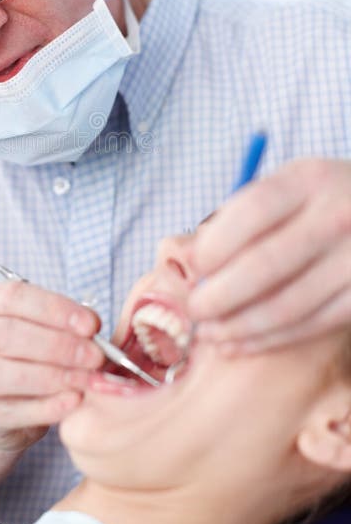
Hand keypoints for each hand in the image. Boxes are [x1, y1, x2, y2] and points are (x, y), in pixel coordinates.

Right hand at [0, 280, 102, 452]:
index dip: (54, 308)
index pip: (11, 297)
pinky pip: (6, 411)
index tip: (90, 325)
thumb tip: (92, 327)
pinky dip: (44, 407)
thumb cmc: (21, 362)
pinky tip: (72, 402)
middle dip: (55, 344)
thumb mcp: (38, 335)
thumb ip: (62, 326)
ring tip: (85, 380)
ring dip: (49, 375)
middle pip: (3, 333)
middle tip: (94, 356)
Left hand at [185, 159, 350, 353]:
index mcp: (308, 180)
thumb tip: (188, 257)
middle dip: (218, 295)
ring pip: (287, 305)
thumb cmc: (321, 200)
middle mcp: (337, 216)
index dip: (215, 244)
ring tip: (209, 333)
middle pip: (265, 265)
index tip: (194, 266)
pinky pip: (311, 325)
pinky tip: (239, 343)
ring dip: (239, 326)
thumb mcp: (290, 186)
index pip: (252, 211)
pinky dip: (269, 339)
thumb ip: (242, 214)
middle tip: (193, 309)